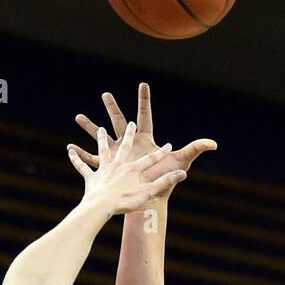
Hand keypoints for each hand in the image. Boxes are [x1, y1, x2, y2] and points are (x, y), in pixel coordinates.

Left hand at [67, 121, 186, 214]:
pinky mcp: (91, 177)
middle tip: (130, 123)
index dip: (162, 153)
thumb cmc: (125, 201)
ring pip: (101, 148)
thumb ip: (166, 181)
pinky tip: (70, 150)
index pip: (152, 158)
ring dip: (98, 136)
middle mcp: (119, 163)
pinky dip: (76, 158)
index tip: (169, 146)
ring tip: (97, 127)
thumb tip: (182, 174)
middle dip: (129, 132)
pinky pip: (82, 166)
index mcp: (134, 167)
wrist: (101, 207)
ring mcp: (104, 168)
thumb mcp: (150, 192)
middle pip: (125, 143)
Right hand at [71, 82, 215, 183]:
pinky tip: (70, 148)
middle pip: (120, 121)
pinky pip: (92, 160)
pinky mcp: (109, 168)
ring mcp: (118, 156)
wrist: (151, 200)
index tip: (143, 84)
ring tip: (78, 117)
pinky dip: (81, 155)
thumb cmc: (166, 181)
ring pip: (101, 138)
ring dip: (90, 128)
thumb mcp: (181, 161)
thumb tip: (214, 143)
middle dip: (112, 107)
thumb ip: (195, 149)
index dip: (144, 100)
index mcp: (145, 140)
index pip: (145, 115)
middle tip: (105, 93)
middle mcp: (131, 145)